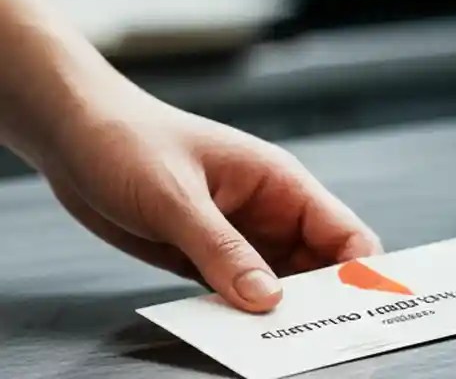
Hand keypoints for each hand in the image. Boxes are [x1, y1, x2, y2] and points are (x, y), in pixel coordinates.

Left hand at [33, 93, 380, 312]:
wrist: (74, 135)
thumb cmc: (127, 143)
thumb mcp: (175, 198)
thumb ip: (222, 251)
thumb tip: (267, 301)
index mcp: (280, 184)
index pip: (343, 232)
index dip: (360, 271)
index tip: (358, 309)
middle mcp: (269, 212)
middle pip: (320, 266)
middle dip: (321, 301)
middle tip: (315, 336)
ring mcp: (240, 237)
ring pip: (280, 286)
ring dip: (278, 313)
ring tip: (274, 343)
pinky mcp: (207, 257)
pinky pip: (237, 294)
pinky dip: (240, 316)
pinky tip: (234, 334)